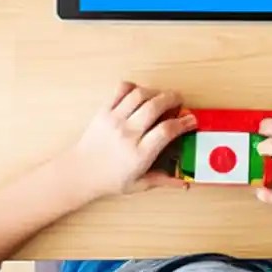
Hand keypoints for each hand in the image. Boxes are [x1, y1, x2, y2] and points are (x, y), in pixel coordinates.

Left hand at [63, 82, 196, 201]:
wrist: (80, 172)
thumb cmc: (109, 179)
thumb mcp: (139, 184)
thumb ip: (163, 180)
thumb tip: (185, 183)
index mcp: (139, 154)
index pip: (166, 131)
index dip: (183, 122)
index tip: (191, 120)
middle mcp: (127, 134)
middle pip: (155, 106)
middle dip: (173, 99)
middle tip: (180, 100)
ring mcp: (114, 120)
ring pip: (139, 95)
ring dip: (155, 91)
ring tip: (161, 96)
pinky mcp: (104, 111)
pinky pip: (120, 90)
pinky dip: (133, 87)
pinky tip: (140, 93)